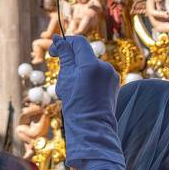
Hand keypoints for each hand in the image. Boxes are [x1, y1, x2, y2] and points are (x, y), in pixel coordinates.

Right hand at [48, 35, 125, 169]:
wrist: (92, 129)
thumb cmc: (76, 107)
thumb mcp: (66, 81)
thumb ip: (64, 58)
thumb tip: (58, 40)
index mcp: (92, 65)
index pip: (79, 42)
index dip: (65, 43)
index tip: (54, 51)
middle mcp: (105, 67)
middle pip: (84, 54)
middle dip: (71, 60)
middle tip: (61, 74)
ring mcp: (111, 75)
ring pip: (90, 65)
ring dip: (79, 70)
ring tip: (72, 89)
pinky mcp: (114, 83)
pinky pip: (98, 74)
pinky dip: (88, 78)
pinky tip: (82, 93)